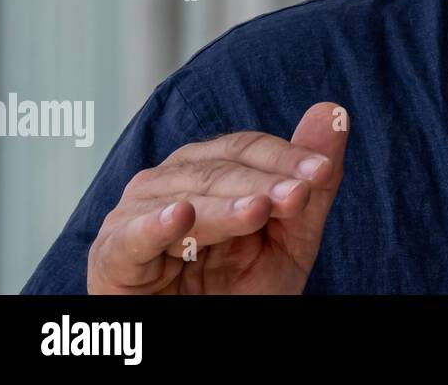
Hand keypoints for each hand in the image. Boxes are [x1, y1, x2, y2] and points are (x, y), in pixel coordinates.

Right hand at [87, 101, 347, 293]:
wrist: (204, 337)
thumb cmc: (240, 286)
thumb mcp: (290, 237)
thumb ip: (314, 183)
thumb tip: (334, 110)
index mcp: (208, 167)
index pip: (247, 149)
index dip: (286, 156)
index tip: (322, 171)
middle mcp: (171, 180)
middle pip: (219, 169)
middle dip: (263, 183)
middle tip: (298, 196)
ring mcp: (136, 213)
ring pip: (186, 198)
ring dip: (226, 206)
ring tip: (259, 210)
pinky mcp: (112, 253)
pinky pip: (133, 236)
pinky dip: (155, 225)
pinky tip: (181, 216)